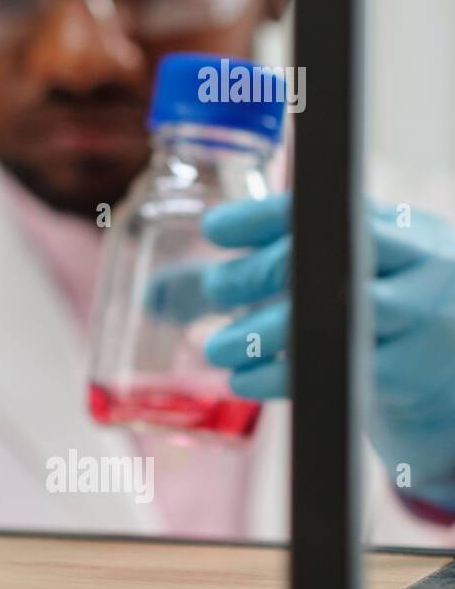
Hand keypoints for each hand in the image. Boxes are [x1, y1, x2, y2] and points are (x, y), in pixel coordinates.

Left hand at [200, 193, 454, 508]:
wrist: (454, 376)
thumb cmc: (382, 311)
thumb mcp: (349, 271)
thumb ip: (270, 267)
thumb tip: (162, 281)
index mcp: (397, 226)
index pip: (324, 209)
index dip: (264, 216)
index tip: (215, 228)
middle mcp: (417, 263)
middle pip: (326, 257)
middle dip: (257, 273)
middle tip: (215, 288)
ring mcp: (420, 319)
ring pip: (329, 317)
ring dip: (262, 332)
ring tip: (218, 346)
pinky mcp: (411, 373)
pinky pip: (335, 369)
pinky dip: (280, 375)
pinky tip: (246, 379)